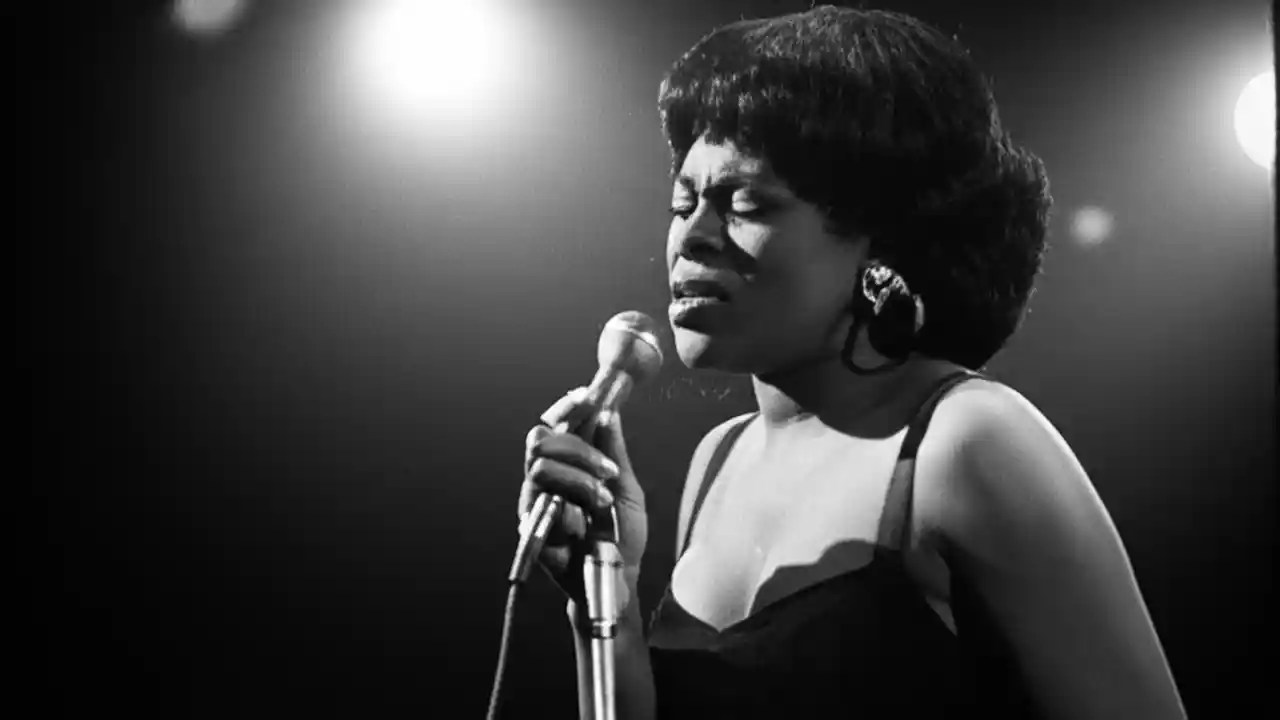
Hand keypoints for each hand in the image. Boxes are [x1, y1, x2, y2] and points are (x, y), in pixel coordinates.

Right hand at [519, 388, 648, 605]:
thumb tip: (608, 411)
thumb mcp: (626, 486)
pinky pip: (543, 500)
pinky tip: (589, 521)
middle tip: (608, 468)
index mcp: (568, 464)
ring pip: (540, 464)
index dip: (568, 408)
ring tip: (603, 500)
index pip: (556, 425)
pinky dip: (573, 505)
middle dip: (577, 446)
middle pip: (539, 438)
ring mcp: (536, 500)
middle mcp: (546, 478)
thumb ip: (614, 450)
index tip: (588, 396)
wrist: (618, 577)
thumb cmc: (622, 534)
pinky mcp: (530, 525)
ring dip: (579, 477)